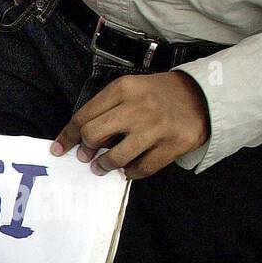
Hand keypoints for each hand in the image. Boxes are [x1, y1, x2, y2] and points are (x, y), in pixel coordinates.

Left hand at [50, 72, 209, 178]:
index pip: (83, 116)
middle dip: (85, 149)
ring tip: (103, 166)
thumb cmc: (157, 95)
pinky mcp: (173, 145)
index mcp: (123, 89)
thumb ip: (105, 109)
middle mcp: (138, 107)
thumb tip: (76, 139)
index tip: (58, 150)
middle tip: (86, 156)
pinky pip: (142, 169)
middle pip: (93, 135)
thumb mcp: (130, 90)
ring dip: (104, 166)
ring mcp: (156, 127)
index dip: (66, 137)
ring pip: (115, 157)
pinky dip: (131, 173)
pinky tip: (129, 168)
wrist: (203, 94)